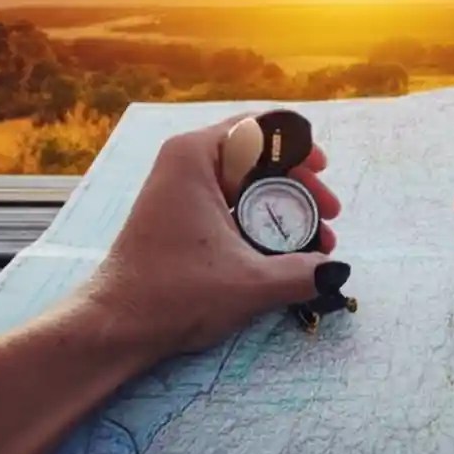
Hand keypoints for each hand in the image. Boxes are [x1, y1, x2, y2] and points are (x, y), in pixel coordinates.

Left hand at [80, 114, 340, 357]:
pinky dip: (263, 218)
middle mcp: (186, 162)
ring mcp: (182, 189)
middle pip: (258, 154)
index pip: (260, 126)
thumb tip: (337, 271)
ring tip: (316, 238)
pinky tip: (286, 248)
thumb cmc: (173, 294)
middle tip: (329, 214)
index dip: (298, 144)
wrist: (116, 327)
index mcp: (196, 156)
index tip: (323, 171)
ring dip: (285, 204)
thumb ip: (302, 273)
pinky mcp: (182, 216)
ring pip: (248, 181)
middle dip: (300, 183)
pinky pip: (233, 203)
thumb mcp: (250, 282)